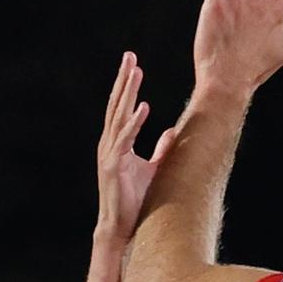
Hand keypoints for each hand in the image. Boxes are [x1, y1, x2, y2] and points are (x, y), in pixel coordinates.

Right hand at [95, 50, 176, 240]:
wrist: (122, 226)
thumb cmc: (137, 199)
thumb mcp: (153, 168)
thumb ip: (161, 150)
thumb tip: (172, 132)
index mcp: (118, 142)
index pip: (122, 108)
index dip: (127, 86)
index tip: (134, 64)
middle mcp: (110, 144)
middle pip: (117, 105)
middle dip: (124, 80)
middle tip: (129, 56)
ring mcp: (110, 153)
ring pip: (119, 117)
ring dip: (128, 93)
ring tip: (136, 72)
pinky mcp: (114, 166)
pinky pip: (125, 140)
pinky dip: (134, 123)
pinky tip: (144, 107)